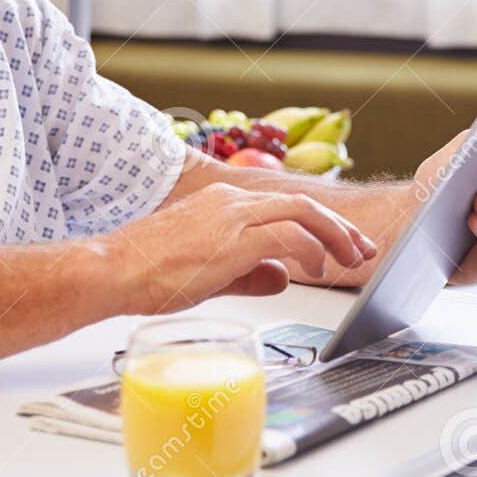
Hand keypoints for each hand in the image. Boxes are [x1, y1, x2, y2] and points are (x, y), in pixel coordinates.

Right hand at [109, 181, 377, 313]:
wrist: (111, 270)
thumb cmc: (148, 273)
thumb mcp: (211, 272)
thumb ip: (249, 272)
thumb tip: (282, 275)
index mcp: (225, 203)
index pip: (287, 206)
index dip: (324, 225)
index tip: (345, 244)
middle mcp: (232, 201)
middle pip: (304, 205)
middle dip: (341, 228)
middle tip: (364, 250)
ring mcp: (232, 215)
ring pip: (303, 213)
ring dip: (335, 237)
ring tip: (351, 260)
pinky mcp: (232, 237)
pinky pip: (287, 235)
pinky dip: (310, 249)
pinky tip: (318, 269)